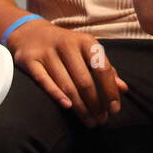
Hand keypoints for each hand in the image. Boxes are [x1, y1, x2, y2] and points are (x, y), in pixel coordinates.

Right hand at [5, 20, 127, 126]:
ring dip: (79, 106)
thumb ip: (104, 69)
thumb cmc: (66, 46)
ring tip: (88, 120)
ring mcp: (47, 52)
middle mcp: (68, 45)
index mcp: (86, 42)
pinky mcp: (29, 60)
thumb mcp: (87, 51)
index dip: (110, 91)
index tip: (114, 109)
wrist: (29, 32)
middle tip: (100, 120)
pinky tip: (68, 107)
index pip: (103, 69)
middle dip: (95, 104)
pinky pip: (44, 81)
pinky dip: (56, 95)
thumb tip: (123, 89)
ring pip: (66, 84)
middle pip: (85, 81)